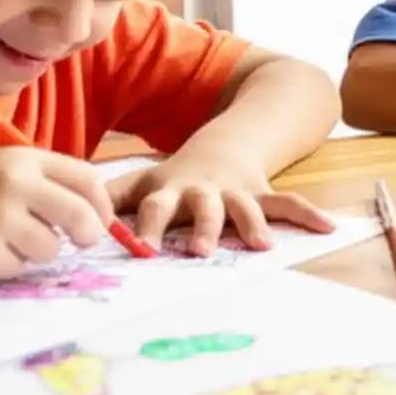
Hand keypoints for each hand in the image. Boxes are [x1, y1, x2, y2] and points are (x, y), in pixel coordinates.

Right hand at [0, 148, 115, 278]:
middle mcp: (15, 182)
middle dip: (88, 235)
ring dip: (35, 252)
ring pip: (50, 248)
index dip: (102, 204)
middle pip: (82, 217)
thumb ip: (38, 182)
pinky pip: (16, 268)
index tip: (102, 220)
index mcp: (23, 158)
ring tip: (2, 239)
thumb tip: (90, 212)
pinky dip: (3, 266)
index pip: (87, 179)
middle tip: (80, 243)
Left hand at [105, 150, 333, 255]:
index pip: (155, 205)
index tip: (140, 245)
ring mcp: (237, 193)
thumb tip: (67, 216)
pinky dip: (308, 214)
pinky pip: (288, 202)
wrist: (224, 145)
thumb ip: (110, 198)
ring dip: (252, 224)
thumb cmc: (177, 175)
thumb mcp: (142, 180)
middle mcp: (205, 191)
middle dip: (203, 228)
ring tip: (260, 246)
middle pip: (203, 208)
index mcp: (172, 189)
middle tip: (199, 250)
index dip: (147, 224)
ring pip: (246, 208)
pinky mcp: (263, 195)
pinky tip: (328, 228)